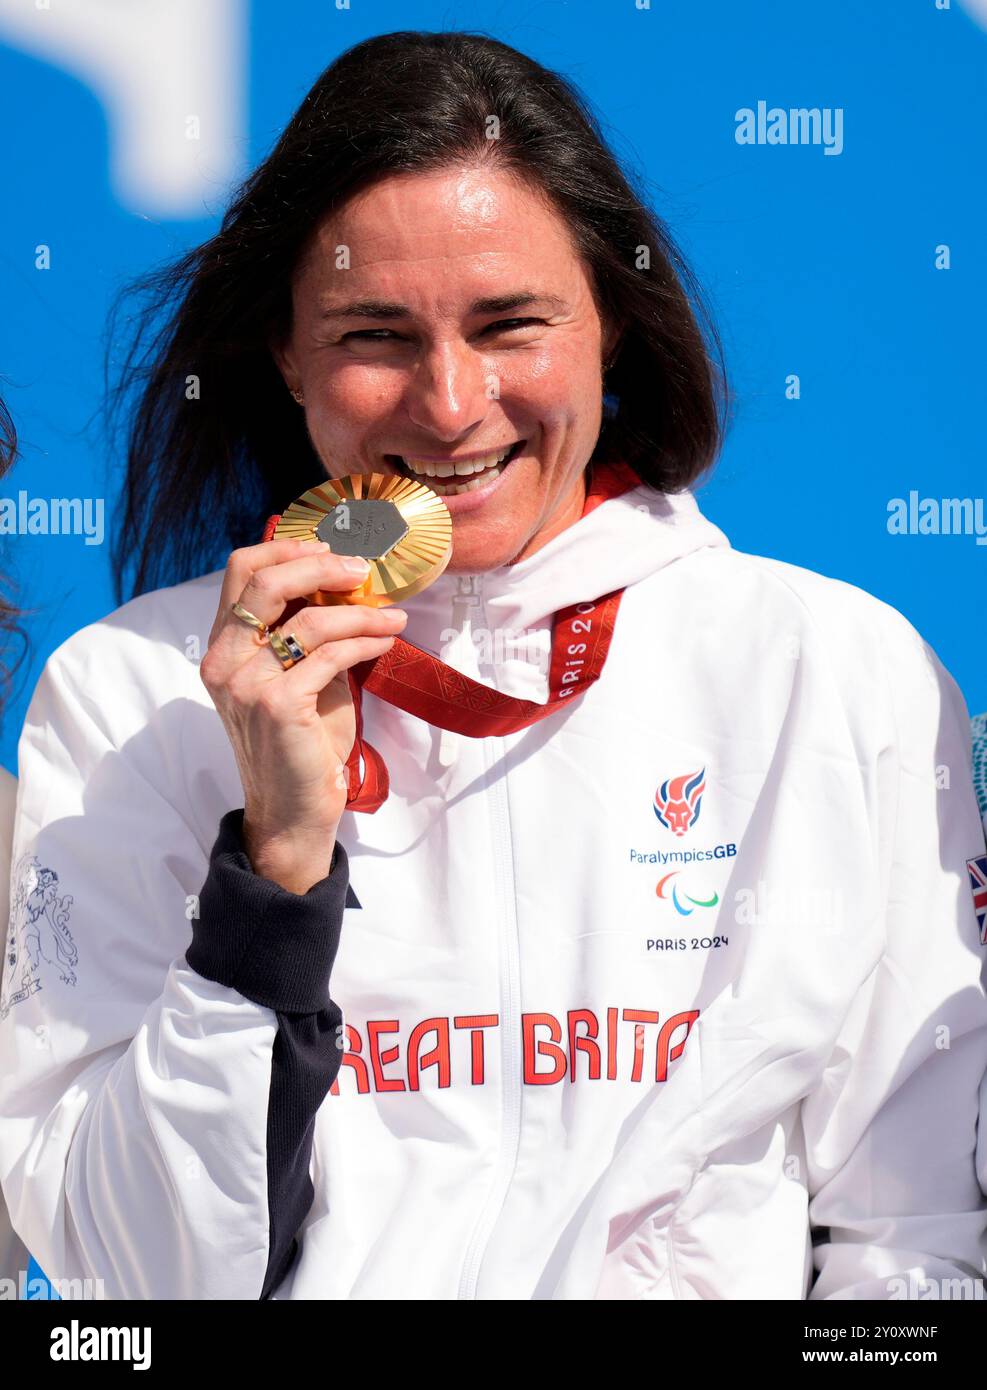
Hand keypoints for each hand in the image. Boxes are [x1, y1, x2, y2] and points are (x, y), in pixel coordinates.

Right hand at [200, 537, 407, 892]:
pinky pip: (329, 655)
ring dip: (360, 612)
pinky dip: (365, 640)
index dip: (287, 549)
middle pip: (265, 581)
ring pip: (308, 618)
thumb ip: (306, 631)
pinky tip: (387, 640)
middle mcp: (223, 661)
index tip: (331, 549)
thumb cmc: (302, 742)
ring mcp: (245, 684)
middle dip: (320, 565)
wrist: (294, 810)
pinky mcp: (276, 705)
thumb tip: (345, 581)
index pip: (240, 570)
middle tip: (362, 570)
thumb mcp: (299, 675)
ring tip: (393, 616)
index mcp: (222, 647)